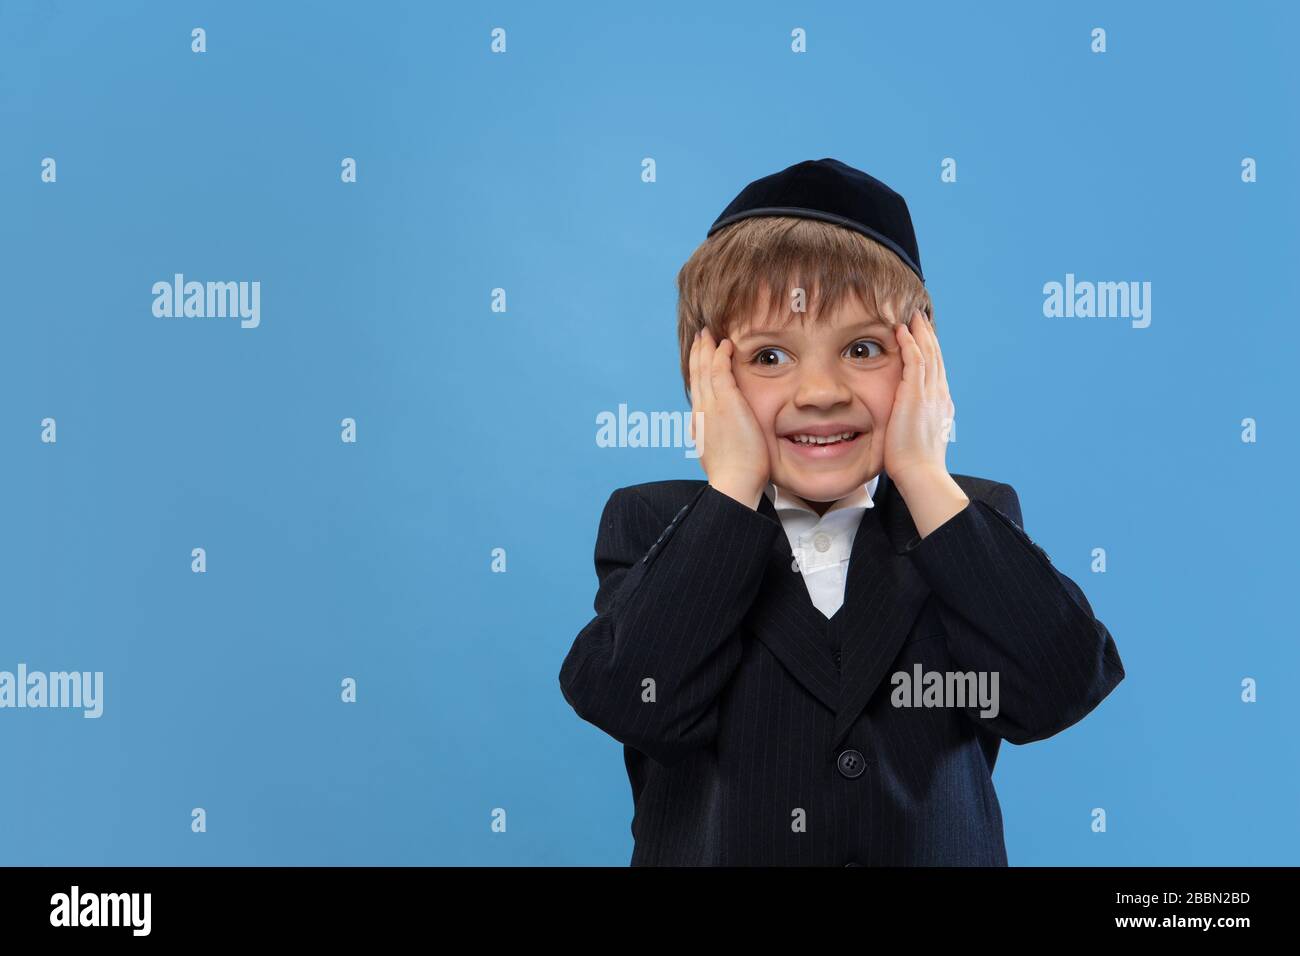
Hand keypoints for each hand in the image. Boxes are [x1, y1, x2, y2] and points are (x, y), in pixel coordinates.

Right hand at [689, 328, 769, 507]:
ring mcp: (712, 406)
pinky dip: (720, 355)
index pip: (697, 390)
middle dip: (697, 354)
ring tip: (709, 334)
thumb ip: (720, 440)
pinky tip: (725, 344)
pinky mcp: (726, 403)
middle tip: (700, 337)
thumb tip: (720, 438)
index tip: (700, 358)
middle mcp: (701, 412)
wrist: (734, 483)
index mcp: (700, 424)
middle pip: (696, 375)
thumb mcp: (722, 454)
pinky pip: (720, 371)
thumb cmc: (735, 476)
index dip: (697, 371)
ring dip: (706, 349)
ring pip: (704, 369)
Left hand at [883, 309, 955, 488]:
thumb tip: (912, 422)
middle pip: (936, 357)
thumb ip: (918, 424)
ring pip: (928, 354)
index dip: (931, 352)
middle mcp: (939, 395)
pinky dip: (910, 343)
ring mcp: (930, 394)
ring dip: (920, 333)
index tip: (924, 338)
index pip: (937, 371)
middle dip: (928, 336)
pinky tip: (902, 331)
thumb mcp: (921, 438)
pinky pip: (915, 360)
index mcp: (941, 404)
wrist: (921, 473)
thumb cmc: (916, 464)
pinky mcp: (916, 395)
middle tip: (920, 318)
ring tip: (912, 316)